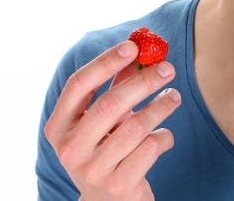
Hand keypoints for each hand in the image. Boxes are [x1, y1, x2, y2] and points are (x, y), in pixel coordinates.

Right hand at [44, 41, 180, 199]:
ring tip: (174, 97)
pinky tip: (165, 135)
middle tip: (168, 68)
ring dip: (161, 106)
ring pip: (135, 127)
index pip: (79, 85)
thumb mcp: (105, 119)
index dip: (106, 62)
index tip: (133, 46)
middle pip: (110, 104)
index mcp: (59, 127)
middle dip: (144, 81)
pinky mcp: (119, 186)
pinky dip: (164, 136)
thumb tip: (139, 47)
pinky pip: (150, 149)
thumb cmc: (107, 150)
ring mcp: (93, 171)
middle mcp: (69, 150)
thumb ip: (116, 84)